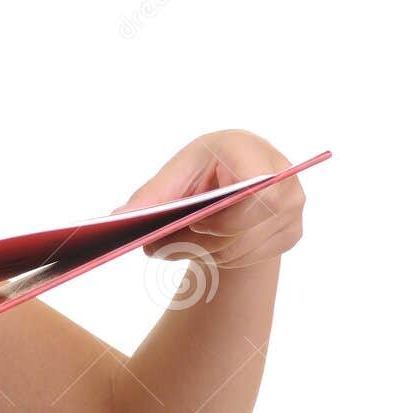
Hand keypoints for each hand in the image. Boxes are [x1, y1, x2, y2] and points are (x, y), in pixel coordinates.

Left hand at [111, 130, 305, 269]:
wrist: (239, 170)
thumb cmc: (208, 164)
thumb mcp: (178, 172)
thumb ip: (150, 195)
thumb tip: (118, 219)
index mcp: (256, 155)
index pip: (257, 193)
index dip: (225, 216)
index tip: (194, 222)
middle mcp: (285, 182)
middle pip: (245, 230)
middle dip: (198, 243)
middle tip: (156, 248)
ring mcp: (294, 211)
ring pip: (244, 249)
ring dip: (203, 253)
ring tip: (169, 246)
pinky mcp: (291, 233)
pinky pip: (251, 258)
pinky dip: (221, 257)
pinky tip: (202, 244)